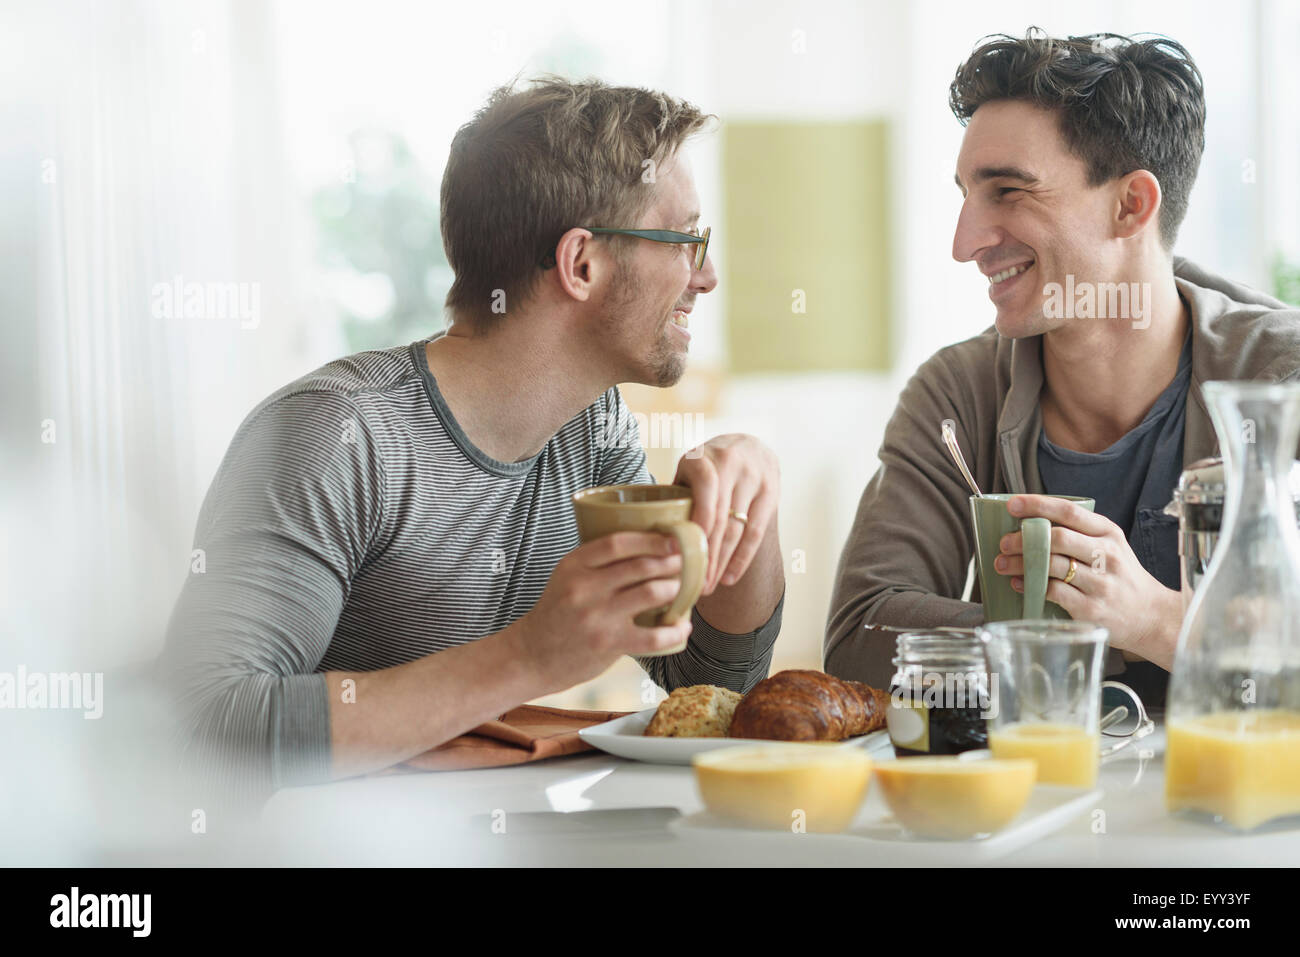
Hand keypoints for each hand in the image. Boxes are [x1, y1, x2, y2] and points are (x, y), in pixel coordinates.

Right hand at [511, 532, 692, 690]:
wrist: (532, 654)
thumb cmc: (557, 613)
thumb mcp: (566, 577)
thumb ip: (597, 562)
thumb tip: (645, 545)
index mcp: (574, 565)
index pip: (618, 542)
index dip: (651, 539)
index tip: (672, 540)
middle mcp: (584, 588)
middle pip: (640, 565)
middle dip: (671, 562)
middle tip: (684, 563)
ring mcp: (597, 616)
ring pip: (651, 593)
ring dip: (674, 589)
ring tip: (683, 589)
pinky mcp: (609, 643)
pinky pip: (653, 636)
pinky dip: (675, 630)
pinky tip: (683, 627)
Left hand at [673, 433, 779, 594]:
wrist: (749, 444)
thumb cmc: (708, 466)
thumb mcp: (688, 470)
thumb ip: (673, 495)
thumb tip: (650, 536)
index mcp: (702, 457)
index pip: (705, 491)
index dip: (699, 523)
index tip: (686, 553)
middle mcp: (730, 463)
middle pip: (720, 517)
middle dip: (707, 555)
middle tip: (693, 584)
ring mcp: (754, 477)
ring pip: (737, 528)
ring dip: (722, 562)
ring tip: (709, 586)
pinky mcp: (771, 492)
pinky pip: (756, 532)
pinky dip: (742, 558)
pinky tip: (729, 577)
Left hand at [994, 494, 1180, 666]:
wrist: (1151, 616)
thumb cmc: (1120, 577)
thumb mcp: (1110, 547)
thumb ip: (1078, 534)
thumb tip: (1028, 525)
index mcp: (1108, 533)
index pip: (1069, 511)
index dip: (1037, 505)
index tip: (1012, 505)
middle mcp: (1107, 555)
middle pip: (1058, 538)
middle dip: (1023, 539)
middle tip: (1003, 543)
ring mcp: (1100, 583)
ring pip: (1051, 565)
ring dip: (1019, 563)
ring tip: (1002, 564)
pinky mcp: (1091, 609)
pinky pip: (1053, 592)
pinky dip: (1030, 586)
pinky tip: (1018, 584)